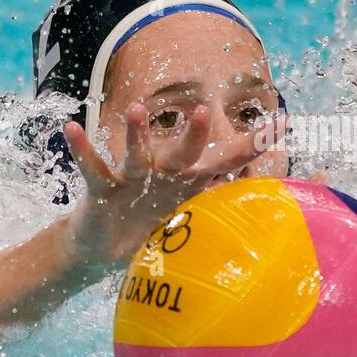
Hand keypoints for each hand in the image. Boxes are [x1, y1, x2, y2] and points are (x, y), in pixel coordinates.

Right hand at [60, 106, 285, 262]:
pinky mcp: (103, 191)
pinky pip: (92, 169)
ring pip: (138, 155)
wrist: (103, 247)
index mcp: (191, 183)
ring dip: (136, 134)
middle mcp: (165, 174)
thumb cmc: (152, 228)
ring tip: (134, 109)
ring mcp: (133, 180)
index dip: (255, 146)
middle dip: (196, 133)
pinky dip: (82, 149)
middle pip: (186, 153)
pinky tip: (71, 128)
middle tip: (206, 109)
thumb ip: (225, 218)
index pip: (229, 162)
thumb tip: (277, 226)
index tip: (285, 124)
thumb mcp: (191, 226)